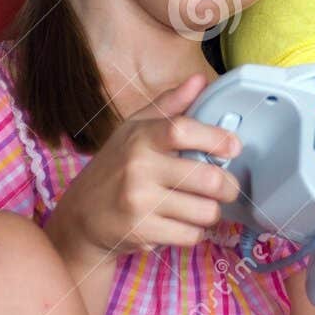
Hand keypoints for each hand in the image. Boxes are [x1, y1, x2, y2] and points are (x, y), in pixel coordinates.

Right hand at [46, 73, 241, 259]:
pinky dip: (195, 231)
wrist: (80, 216)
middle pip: (206, 178)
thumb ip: (169, 104)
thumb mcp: (134, 129)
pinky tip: (185, 223)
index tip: (233, 147)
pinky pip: (190, 234)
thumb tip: (200, 80)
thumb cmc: (114, 167)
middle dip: (229, 186)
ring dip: (212, 211)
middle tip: (228, 187)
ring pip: (204, 211)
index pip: (182, 130)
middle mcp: (138, 168)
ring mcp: (140, 203)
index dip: (216, 138)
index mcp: (140, 137)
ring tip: (204, 206)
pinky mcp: (142, 232)